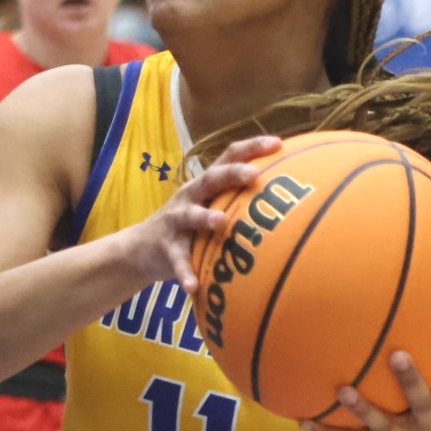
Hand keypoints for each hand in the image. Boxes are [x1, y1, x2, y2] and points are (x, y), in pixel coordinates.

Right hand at [121, 135, 280, 293]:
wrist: (142, 248)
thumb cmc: (191, 225)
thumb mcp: (212, 206)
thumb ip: (240, 200)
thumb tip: (289, 202)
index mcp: (206, 184)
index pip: (229, 156)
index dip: (252, 147)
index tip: (278, 143)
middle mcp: (191, 195)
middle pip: (211, 179)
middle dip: (232, 174)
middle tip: (254, 175)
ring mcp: (176, 220)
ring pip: (190, 215)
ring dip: (205, 217)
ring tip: (220, 222)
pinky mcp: (166, 247)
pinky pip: (178, 260)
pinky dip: (185, 272)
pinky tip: (194, 286)